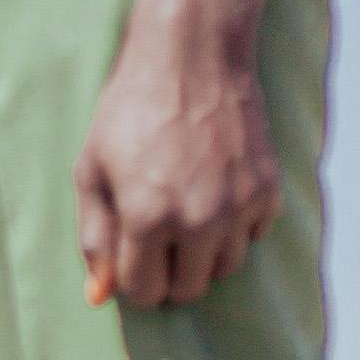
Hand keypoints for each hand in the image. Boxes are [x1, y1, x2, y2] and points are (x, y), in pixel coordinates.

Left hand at [76, 0, 280, 311]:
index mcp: (147, 217)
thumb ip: (94, 239)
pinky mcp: (269, 191)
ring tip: (181, 217)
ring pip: (224, 269)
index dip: (131, 282)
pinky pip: (252, 238)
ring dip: (200, 257)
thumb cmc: (129, 115)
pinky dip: (233, 230)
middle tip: (154, 240)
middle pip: (189, 289)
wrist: (191, 62)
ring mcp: (240, 207)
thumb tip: (98, 297)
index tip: (128, 259)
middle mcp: (200, 220)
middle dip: (167, 275)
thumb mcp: (91, 173)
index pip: (145, 291)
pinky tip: (211, 196)